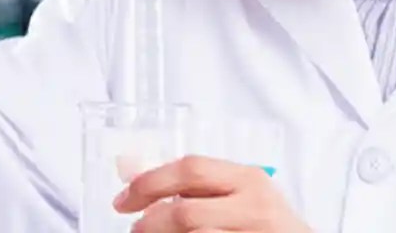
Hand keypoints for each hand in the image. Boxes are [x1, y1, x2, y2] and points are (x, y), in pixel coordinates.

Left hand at [114, 156, 310, 232]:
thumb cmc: (268, 224)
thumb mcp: (243, 194)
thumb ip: (201, 185)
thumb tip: (138, 176)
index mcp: (250, 179)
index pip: (190, 169)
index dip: (150, 182)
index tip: (127, 196)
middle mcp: (254, 207)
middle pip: (185, 212)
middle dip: (150, 221)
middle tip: (136, 227)